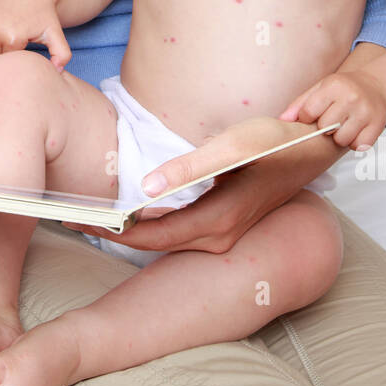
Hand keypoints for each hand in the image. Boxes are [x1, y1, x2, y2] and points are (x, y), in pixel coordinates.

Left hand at [63, 116, 326, 254]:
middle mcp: (218, 237)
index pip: (149, 236)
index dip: (110, 230)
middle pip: (152, 243)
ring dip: (129, 230)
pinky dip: (150, 225)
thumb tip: (143, 188)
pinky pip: (178, 232)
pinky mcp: (225, 224)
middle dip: (110, 233)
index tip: (76, 218)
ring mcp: (223, 235)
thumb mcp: (230, 147)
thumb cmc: (274, 142)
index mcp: (216, 222)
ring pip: (165, 239)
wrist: (314, 148)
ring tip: (93, 215)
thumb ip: (186, 168)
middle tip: (71, 217)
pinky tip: (132, 212)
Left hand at [278, 69, 385, 149]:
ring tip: (344, 125)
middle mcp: (351, 97)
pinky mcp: (378, 125)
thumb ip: (299, 104)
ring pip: (342, 140)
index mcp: (333, 86)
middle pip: (326, 128)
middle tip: (333, 119)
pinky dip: (355, 142)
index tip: (314, 114)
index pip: (309, 113)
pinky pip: (359, 146)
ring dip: (340, 137)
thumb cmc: (343, 89)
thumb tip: (281, 121)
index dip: (308, 118)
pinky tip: (356, 130)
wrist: (375, 86)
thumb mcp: (319, 89)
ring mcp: (366, 112)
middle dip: (326, 127)